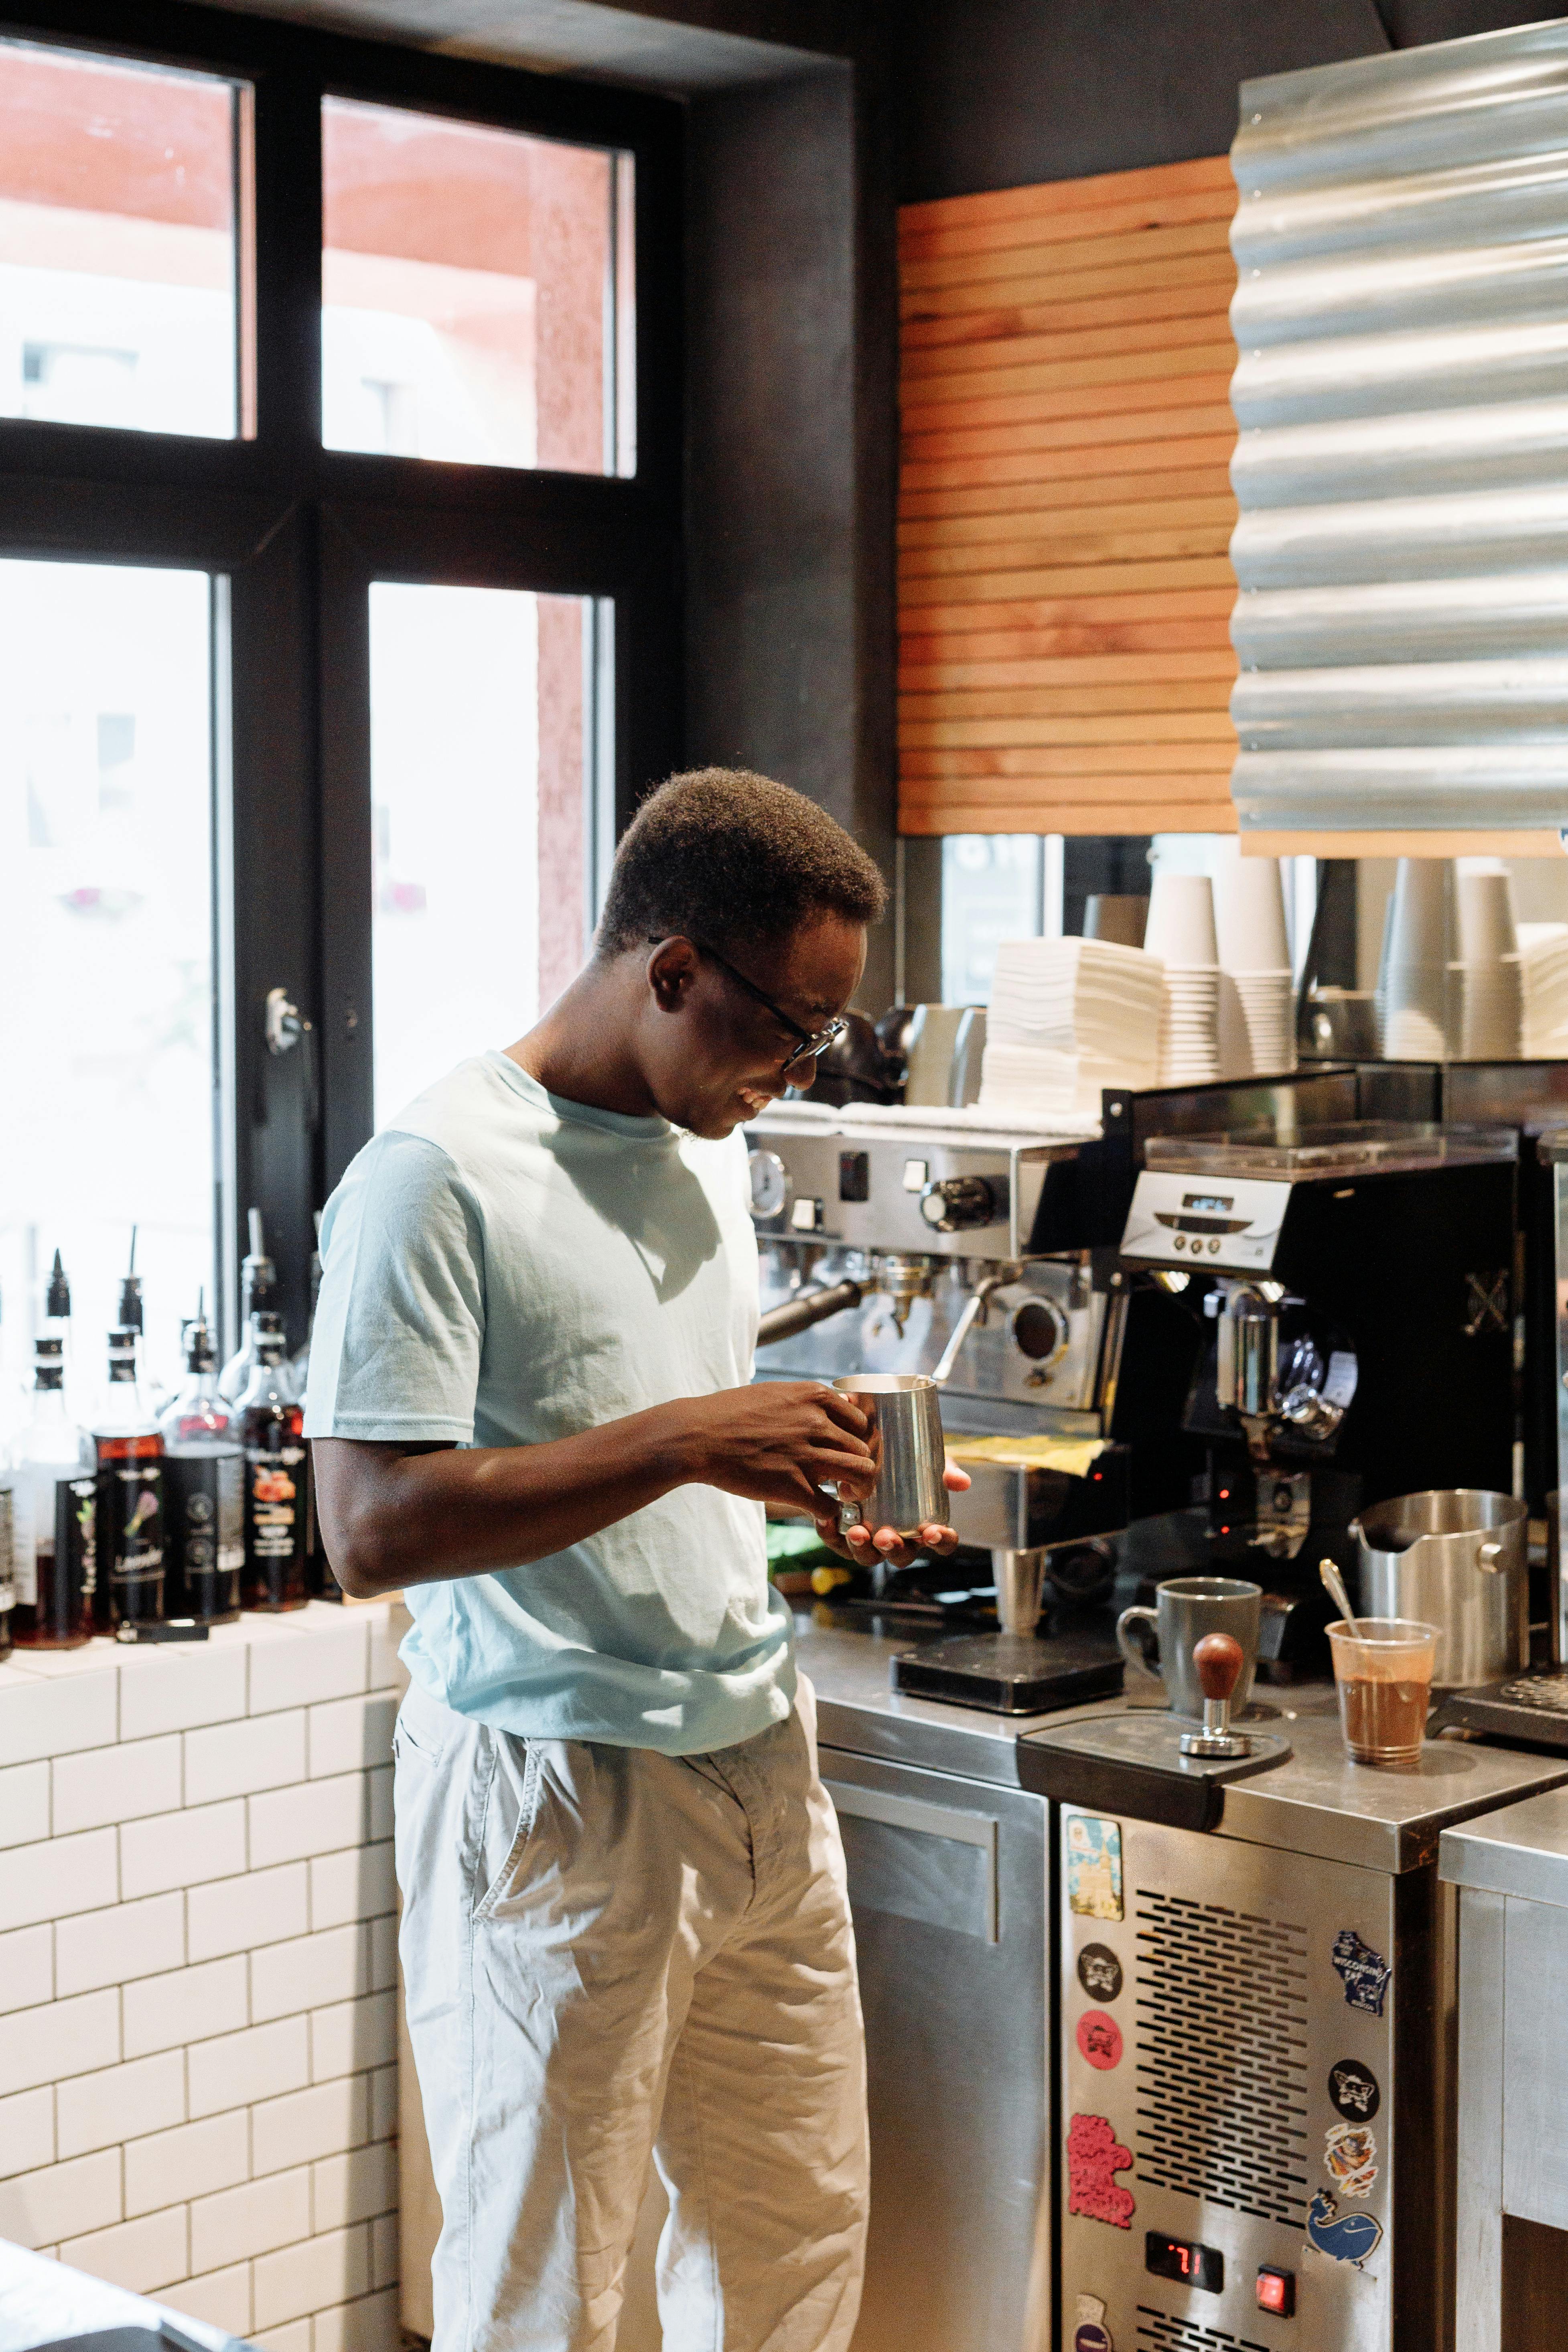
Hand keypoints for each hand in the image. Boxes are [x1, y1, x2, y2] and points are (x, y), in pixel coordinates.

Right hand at [674, 1381, 875, 1517]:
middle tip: (847, 1478)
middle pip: (865, 1449)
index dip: (858, 1439)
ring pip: (861, 1474)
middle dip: (860, 1466)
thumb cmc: (730, 1413)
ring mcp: (806, 1455)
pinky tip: (816, 1510)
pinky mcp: (792, 1486)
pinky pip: (830, 1507)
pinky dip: (829, 1513)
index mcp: (814, 1397)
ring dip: (857, 1489)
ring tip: (843, 1494)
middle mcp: (816, 1423)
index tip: (846, 1451)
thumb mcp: (775, 1392)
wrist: (696, 1436)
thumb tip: (840, 1404)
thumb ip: (809, 1400)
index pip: (860, 1421)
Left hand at [812, 1461, 971, 1571]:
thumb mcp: (923, 1463)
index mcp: (923, 1527)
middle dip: (894, 1549)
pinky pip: (835, 1542)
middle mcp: (898, 1539)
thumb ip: (942, 1470)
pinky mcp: (841, 1534)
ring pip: (868, 1557)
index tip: (934, 1532)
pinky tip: (827, 1519)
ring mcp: (869, 1540)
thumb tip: (963, 1481)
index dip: (942, 1542)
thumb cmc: (901, 1464)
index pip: (942, 1544)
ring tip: (857, 1531)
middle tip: (887, 1536)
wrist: (862, 1453)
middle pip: (901, 1557)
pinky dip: (831, 1533)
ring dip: (863, 1548)